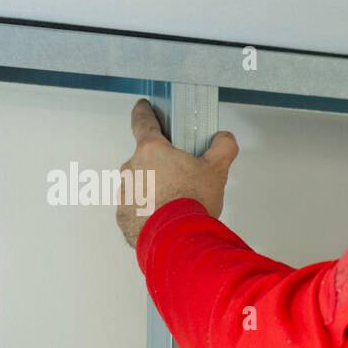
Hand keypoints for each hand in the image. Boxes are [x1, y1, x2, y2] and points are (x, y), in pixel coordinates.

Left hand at [115, 99, 239, 246]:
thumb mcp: (216, 170)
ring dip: (152, 191)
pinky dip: (146, 212)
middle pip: (144, 159)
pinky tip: (164, 220)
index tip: (143, 107)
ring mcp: (125, 194)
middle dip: (160, 166)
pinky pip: (134, 209)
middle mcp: (132, 169)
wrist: (177, 241)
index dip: (144, 112)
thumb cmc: (191, 203)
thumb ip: (222, 147)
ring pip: (139, 185)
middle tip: (180, 179)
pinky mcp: (123, 217)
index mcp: (151, 150)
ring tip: (175, 205)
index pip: (143, 122)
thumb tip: (224, 139)